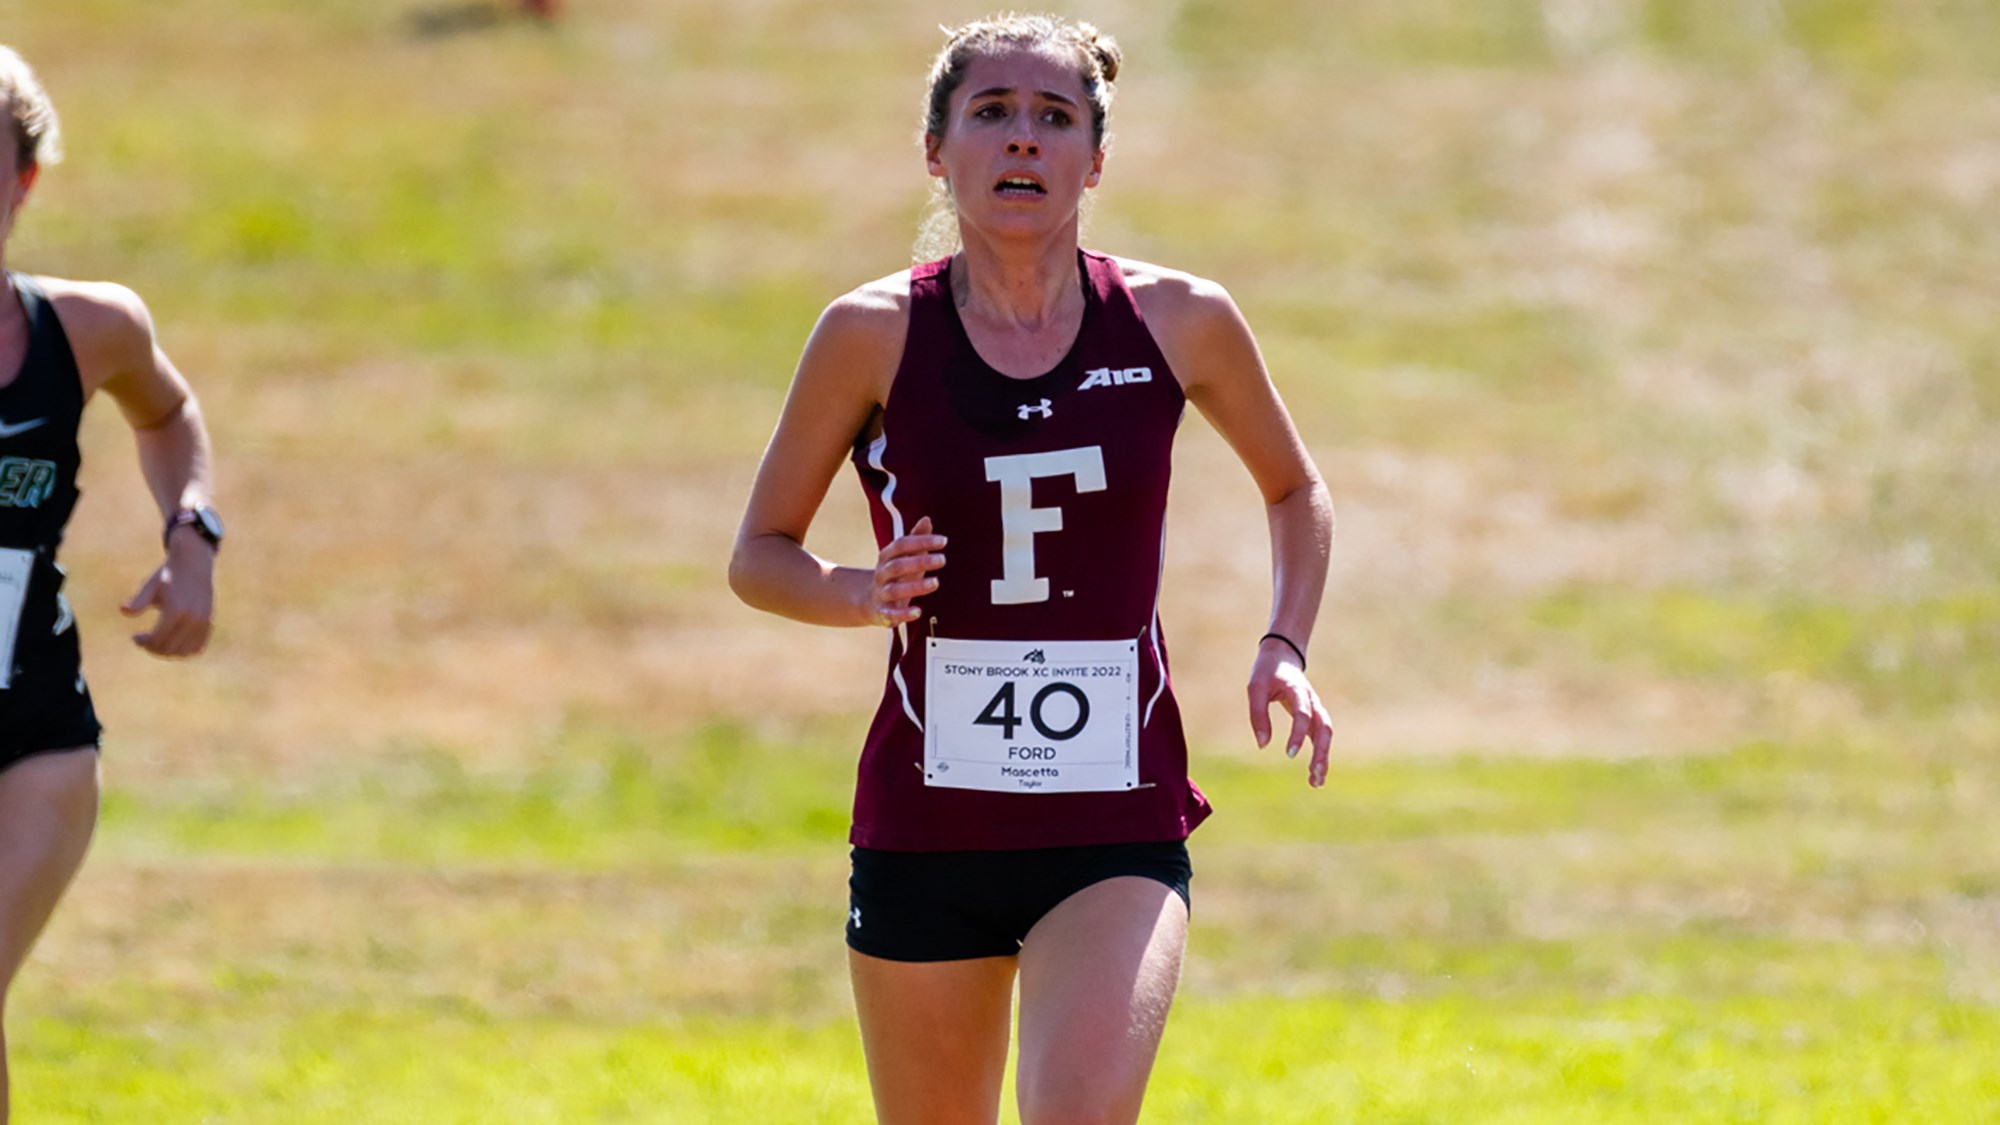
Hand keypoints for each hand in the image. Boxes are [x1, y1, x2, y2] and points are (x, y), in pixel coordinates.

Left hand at [120, 534, 214, 656]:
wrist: (194, 563)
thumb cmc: (167, 575)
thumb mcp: (150, 586)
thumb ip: (138, 600)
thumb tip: (123, 610)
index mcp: (176, 610)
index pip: (157, 639)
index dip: (143, 643)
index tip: (135, 636)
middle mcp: (192, 618)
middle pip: (170, 648)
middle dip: (153, 648)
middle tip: (144, 641)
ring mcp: (203, 622)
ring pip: (185, 651)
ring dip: (169, 652)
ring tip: (158, 643)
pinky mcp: (209, 623)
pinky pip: (198, 647)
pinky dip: (184, 650)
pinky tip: (173, 642)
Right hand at [864, 515, 945, 626]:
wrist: (869, 601)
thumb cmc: (895, 575)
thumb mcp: (904, 557)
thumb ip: (916, 539)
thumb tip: (927, 519)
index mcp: (887, 557)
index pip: (901, 544)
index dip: (921, 541)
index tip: (943, 541)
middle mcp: (882, 574)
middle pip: (898, 566)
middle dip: (920, 562)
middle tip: (943, 559)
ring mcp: (881, 593)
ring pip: (895, 589)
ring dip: (915, 586)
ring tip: (936, 582)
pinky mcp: (882, 613)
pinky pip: (891, 614)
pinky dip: (903, 614)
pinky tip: (918, 612)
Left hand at [1247, 637, 1332, 787]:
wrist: (1282, 656)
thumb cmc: (1267, 672)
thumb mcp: (1255, 689)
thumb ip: (1258, 715)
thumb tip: (1262, 745)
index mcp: (1298, 691)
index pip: (1303, 715)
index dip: (1298, 734)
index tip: (1289, 754)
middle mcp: (1312, 702)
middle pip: (1324, 728)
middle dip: (1321, 752)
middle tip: (1314, 774)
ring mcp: (1315, 709)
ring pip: (1326, 735)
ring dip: (1323, 757)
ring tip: (1316, 782)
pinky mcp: (1313, 717)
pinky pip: (1321, 737)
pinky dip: (1320, 754)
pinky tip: (1314, 774)